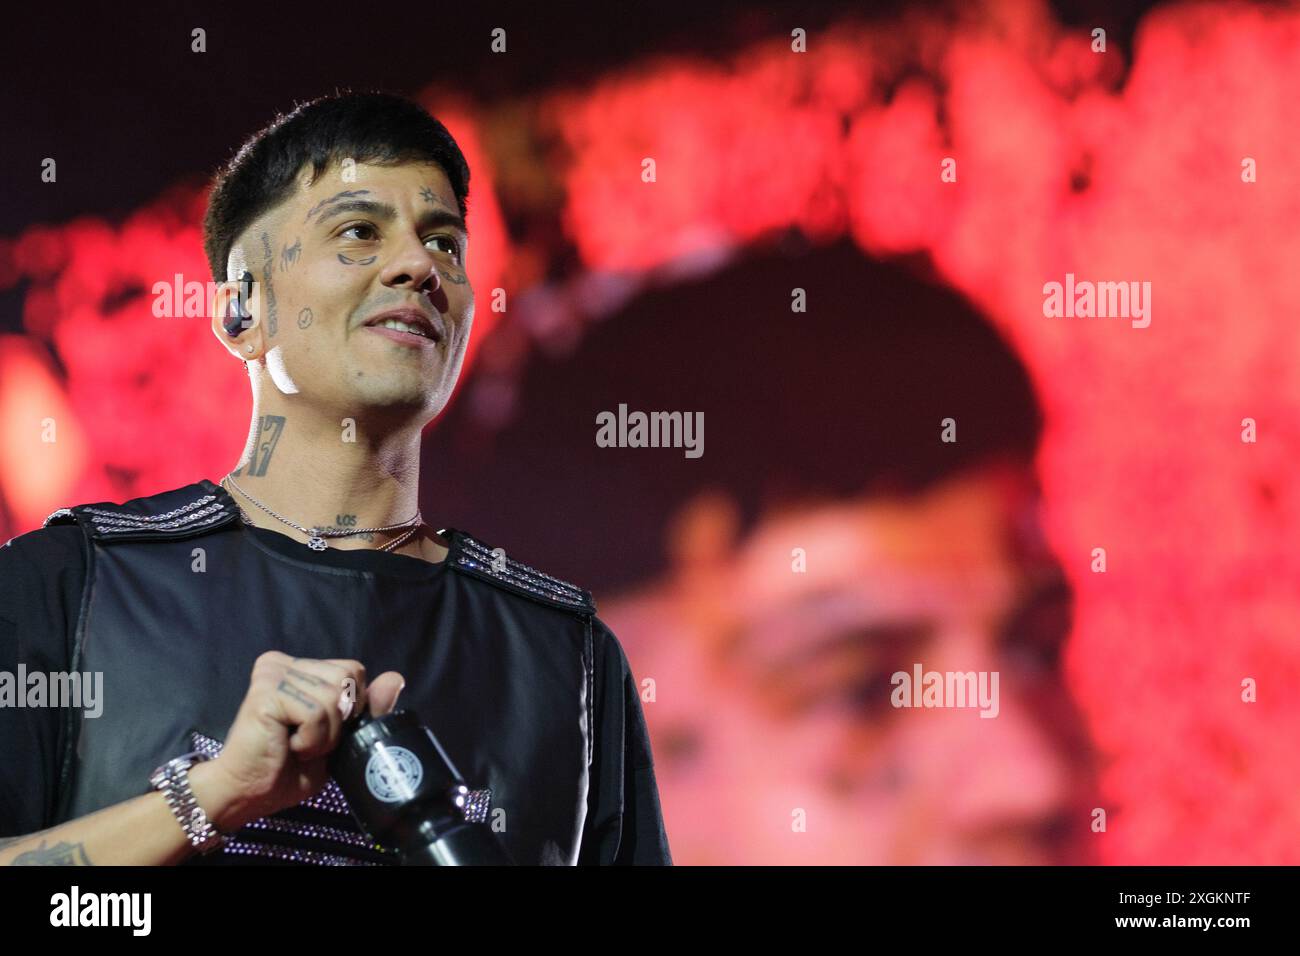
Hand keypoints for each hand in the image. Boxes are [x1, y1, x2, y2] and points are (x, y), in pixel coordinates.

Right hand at [192, 651, 404, 832]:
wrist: (246, 794)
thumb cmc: (287, 769)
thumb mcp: (339, 737)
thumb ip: (367, 707)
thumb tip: (396, 678)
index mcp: (300, 668)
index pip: (353, 670)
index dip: (350, 708)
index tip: (320, 732)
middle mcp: (284, 663)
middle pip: (348, 679)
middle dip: (338, 722)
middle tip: (305, 741)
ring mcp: (274, 673)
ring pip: (335, 698)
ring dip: (323, 736)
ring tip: (294, 745)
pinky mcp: (267, 690)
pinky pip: (317, 713)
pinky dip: (311, 740)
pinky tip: (287, 746)